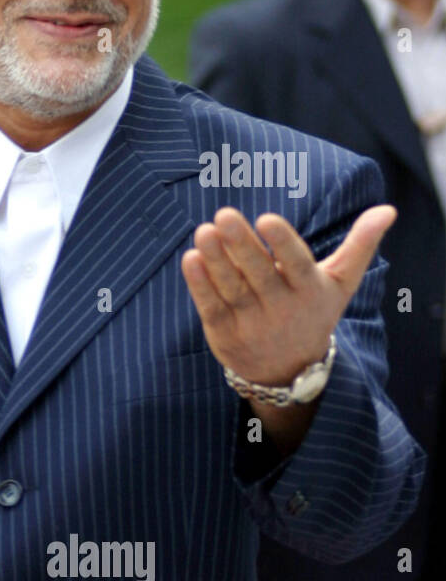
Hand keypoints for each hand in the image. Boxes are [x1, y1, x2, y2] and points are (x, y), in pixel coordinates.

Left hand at [180, 204, 395, 385]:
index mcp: (309, 291)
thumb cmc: (314, 311)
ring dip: (216, 260)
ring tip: (204, 231)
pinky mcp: (224, 332)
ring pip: (231, 288)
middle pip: (258, 274)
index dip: (282, 243)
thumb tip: (388, 209)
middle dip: (241, 245)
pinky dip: (199, 284)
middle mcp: (280, 308)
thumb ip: (360, 245)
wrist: (288, 370)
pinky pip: (210, 305)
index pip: (296, 265)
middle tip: (223, 216)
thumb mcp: (341, 283)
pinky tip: (191, 258)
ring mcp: (250, 322)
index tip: (267, 218)